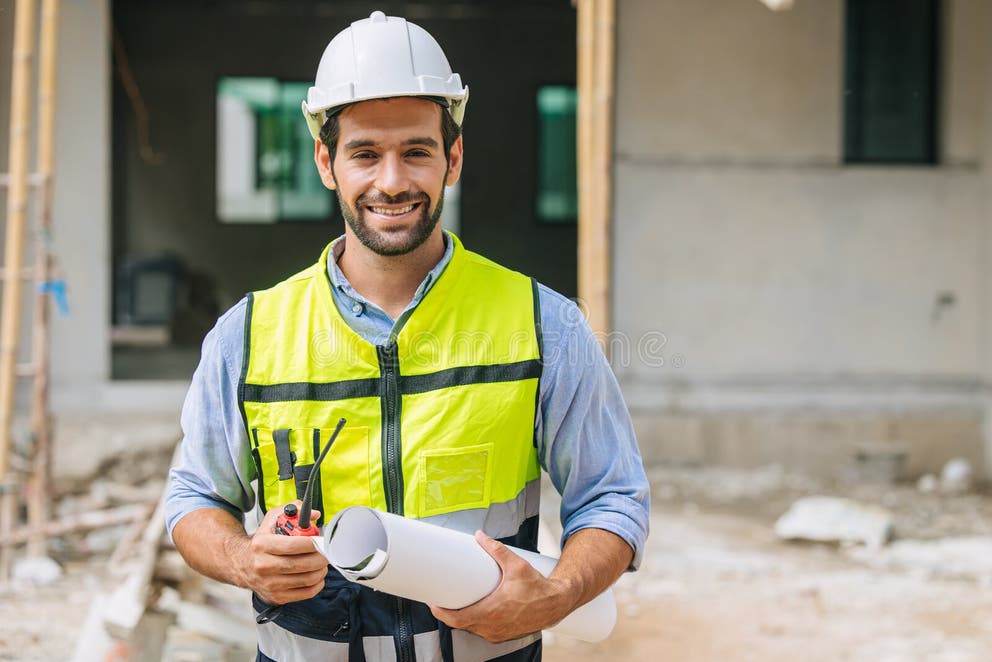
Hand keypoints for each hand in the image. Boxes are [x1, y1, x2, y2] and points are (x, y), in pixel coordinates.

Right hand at [236, 500, 327, 604]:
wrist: (242, 564)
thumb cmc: (262, 541)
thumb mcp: (272, 520)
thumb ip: (293, 510)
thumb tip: (314, 515)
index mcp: (261, 545)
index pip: (293, 545)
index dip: (312, 543)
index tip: (322, 540)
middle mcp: (263, 566)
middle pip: (302, 564)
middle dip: (321, 557)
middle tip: (327, 552)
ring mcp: (269, 584)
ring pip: (307, 579)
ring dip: (321, 570)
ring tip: (322, 563)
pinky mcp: (276, 597)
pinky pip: (305, 593)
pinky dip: (317, 584)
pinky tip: (317, 575)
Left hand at [430, 531, 574, 642]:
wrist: (556, 603)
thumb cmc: (537, 587)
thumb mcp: (516, 565)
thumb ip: (496, 549)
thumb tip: (480, 536)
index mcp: (492, 611)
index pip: (458, 619)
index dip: (442, 613)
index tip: (433, 604)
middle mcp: (493, 626)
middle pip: (461, 625)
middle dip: (449, 614)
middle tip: (440, 601)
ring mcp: (498, 633)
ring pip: (471, 629)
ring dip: (462, 620)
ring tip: (454, 605)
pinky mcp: (503, 635)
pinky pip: (482, 632)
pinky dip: (474, 624)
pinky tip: (473, 614)